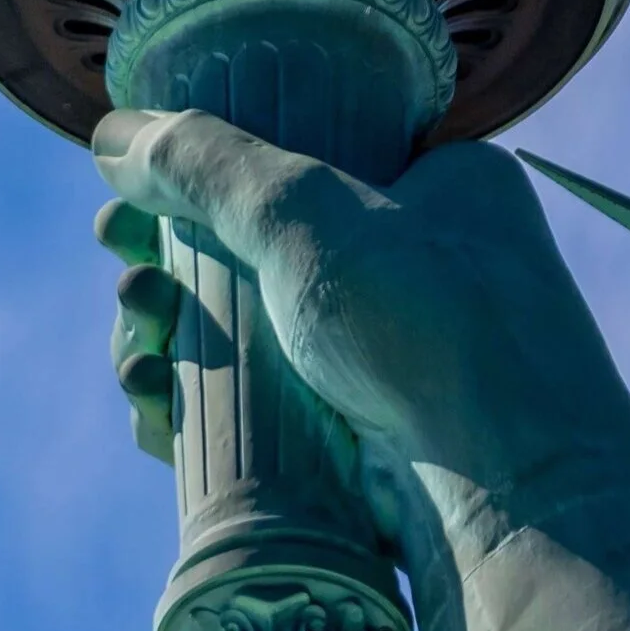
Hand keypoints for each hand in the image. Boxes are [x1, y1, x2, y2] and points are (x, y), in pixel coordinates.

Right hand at [92, 108, 605, 542]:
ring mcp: (401, 363)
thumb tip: (114, 134)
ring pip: (255, 340)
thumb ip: (209, 164)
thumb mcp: (310, 210)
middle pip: (264, 253)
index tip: (129, 196)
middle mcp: (431, 271)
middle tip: (123, 276)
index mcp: (448, 189)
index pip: (312, 158)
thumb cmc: (434, 327)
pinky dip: (202, 410)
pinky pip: (267, 416)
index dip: (212, 177)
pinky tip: (152, 411)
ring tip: (135, 356)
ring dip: (172, 340)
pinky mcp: (371, 446)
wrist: (515, 497)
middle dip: (171, 268)